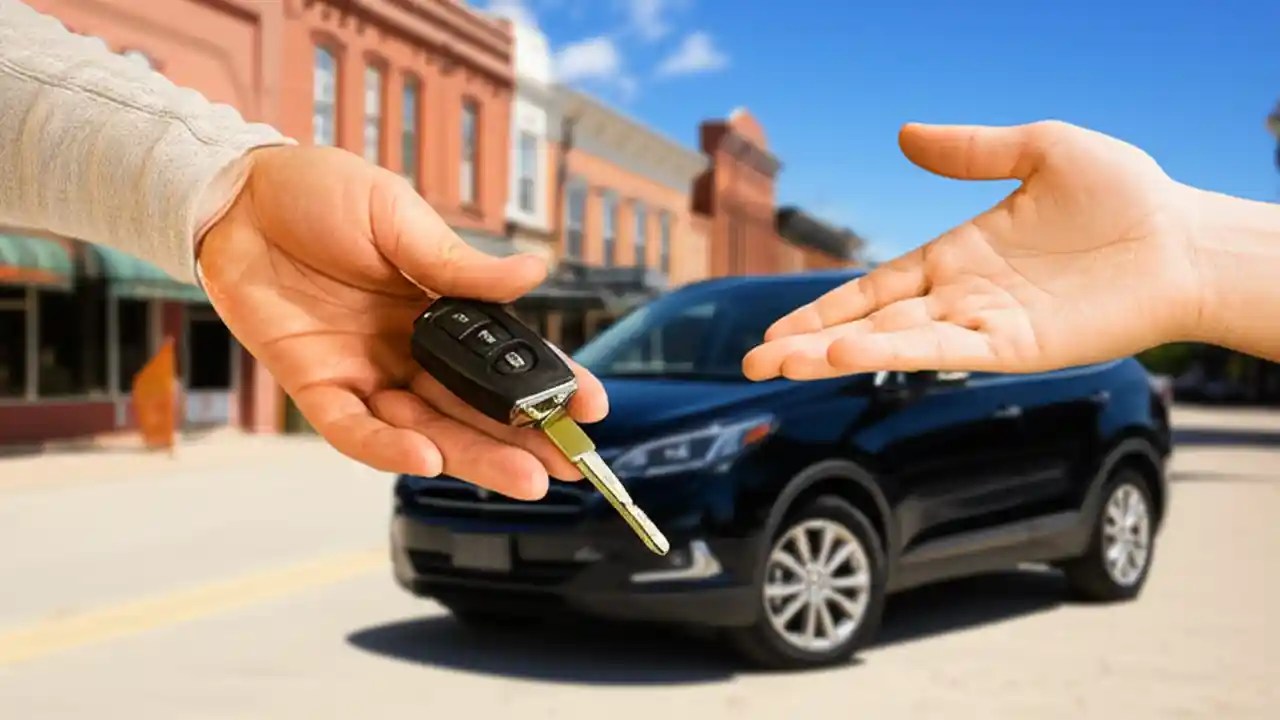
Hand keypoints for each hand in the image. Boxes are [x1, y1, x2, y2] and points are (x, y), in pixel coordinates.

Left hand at [198, 146, 606, 499]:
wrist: (234, 196)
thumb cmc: (318, 194)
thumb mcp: (398, 216)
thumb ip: (458, 263)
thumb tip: (536, 271)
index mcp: (439, 305)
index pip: (504, 356)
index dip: (548, 385)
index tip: (591, 408)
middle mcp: (409, 347)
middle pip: (474, 407)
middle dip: (523, 440)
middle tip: (571, 467)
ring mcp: (365, 371)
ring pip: (427, 429)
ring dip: (473, 457)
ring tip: (525, 479)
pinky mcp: (315, 385)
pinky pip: (355, 430)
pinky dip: (389, 448)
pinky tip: (429, 459)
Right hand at [744, 120, 1204, 379]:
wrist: (1185, 238)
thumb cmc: (1123, 194)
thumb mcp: (1040, 149)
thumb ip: (971, 149)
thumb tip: (904, 134)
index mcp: (956, 256)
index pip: (873, 289)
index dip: (823, 311)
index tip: (776, 332)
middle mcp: (961, 297)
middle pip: (869, 324)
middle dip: (810, 344)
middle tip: (756, 363)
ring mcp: (986, 325)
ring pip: (896, 344)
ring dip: (837, 355)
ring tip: (782, 366)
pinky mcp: (1017, 347)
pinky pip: (946, 352)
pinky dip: (898, 353)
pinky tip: (852, 354)